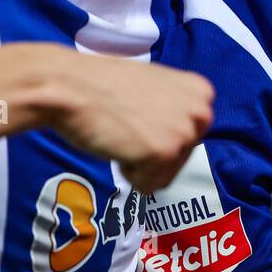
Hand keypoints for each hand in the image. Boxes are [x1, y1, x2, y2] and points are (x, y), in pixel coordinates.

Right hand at [51, 52, 214, 193]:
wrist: (70, 86)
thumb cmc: (103, 87)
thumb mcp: (155, 88)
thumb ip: (175, 109)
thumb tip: (176, 134)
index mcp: (201, 91)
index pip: (190, 138)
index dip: (159, 136)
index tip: (139, 118)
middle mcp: (201, 110)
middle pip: (180, 159)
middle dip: (151, 153)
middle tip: (128, 127)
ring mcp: (184, 132)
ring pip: (165, 175)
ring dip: (139, 163)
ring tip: (122, 132)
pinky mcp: (165, 152)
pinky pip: (148, 185)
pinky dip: (128, 172)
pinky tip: (117, 142)